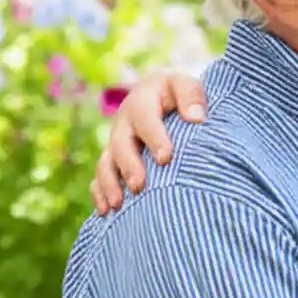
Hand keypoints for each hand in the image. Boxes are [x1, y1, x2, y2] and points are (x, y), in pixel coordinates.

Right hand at [90, 71, 207, 214]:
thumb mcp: (187, 86)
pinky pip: (100, 175)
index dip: (154, 138)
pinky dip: (100, 192)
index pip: (146, 118)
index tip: (165, 158)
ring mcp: (116, 140)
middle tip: (139, 186)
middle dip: (129, 166)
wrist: (163, 93)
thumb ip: (192, 97)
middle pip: (121, 144)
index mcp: (142, 100)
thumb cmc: (180, 94)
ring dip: (110, 183)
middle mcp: (125, 121)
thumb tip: (197, 119)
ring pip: (106, 162)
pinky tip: (105, 211)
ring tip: (118, 204)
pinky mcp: (112, 156)